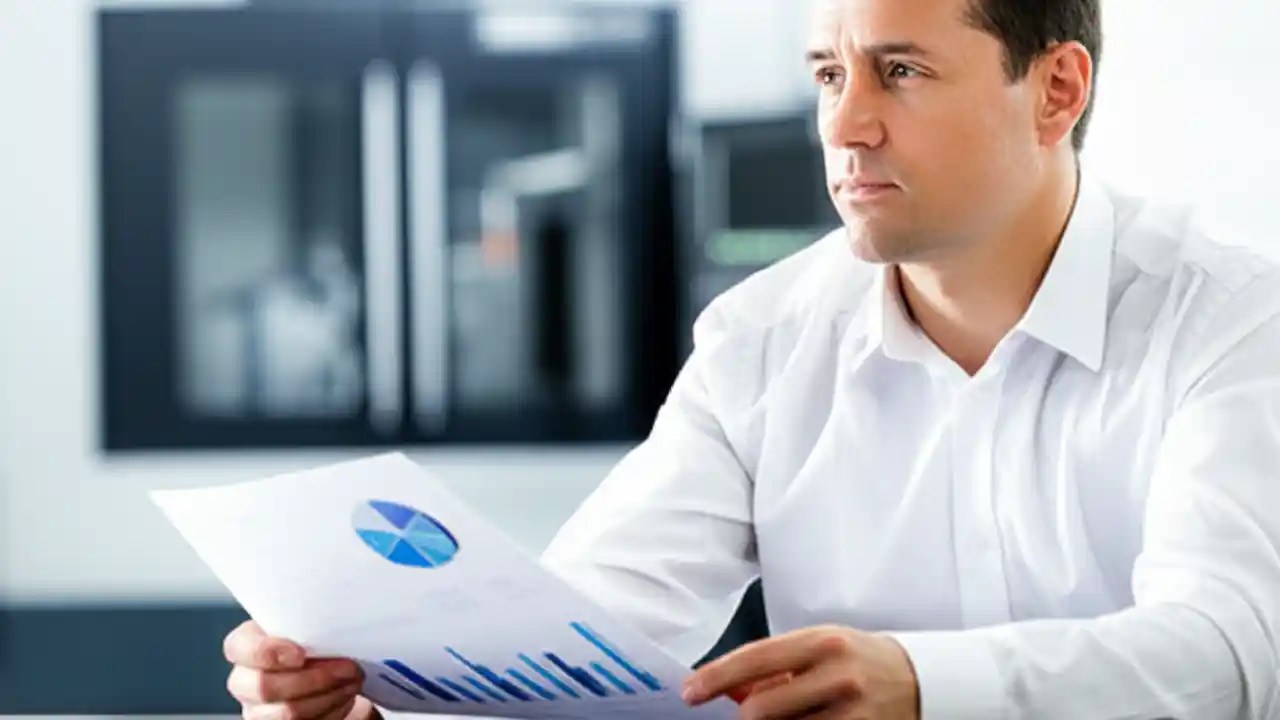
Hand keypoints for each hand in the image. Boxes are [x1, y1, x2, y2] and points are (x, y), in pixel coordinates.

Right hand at [223, 619, 374, 719]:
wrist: (327, 671)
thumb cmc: (314, 641)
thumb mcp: (308, 624)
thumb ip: (308, 622)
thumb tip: (336, 620)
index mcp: (246, 645)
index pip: (238, 647)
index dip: (267, 652)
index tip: (300, 654)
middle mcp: (245, 680)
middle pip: (264, 687)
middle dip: (314, 678)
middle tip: (349, 667)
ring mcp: (258, 709)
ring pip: (286, 712)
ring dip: (328, 697)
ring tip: (353, 681)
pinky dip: (331, 712)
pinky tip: (345, 697)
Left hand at [682, 624, 919, 719]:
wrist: (924, 680)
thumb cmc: (861, 659)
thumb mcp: (820, 648)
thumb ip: (776, 667)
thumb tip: (730, 689)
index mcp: (822, 642)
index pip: (755, 658)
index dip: (716, 677)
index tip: (691, 692)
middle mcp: (838, 675)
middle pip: (763, 708)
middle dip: (742, 718)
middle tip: (739, 716)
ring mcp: (853, 712)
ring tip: (778, 718)